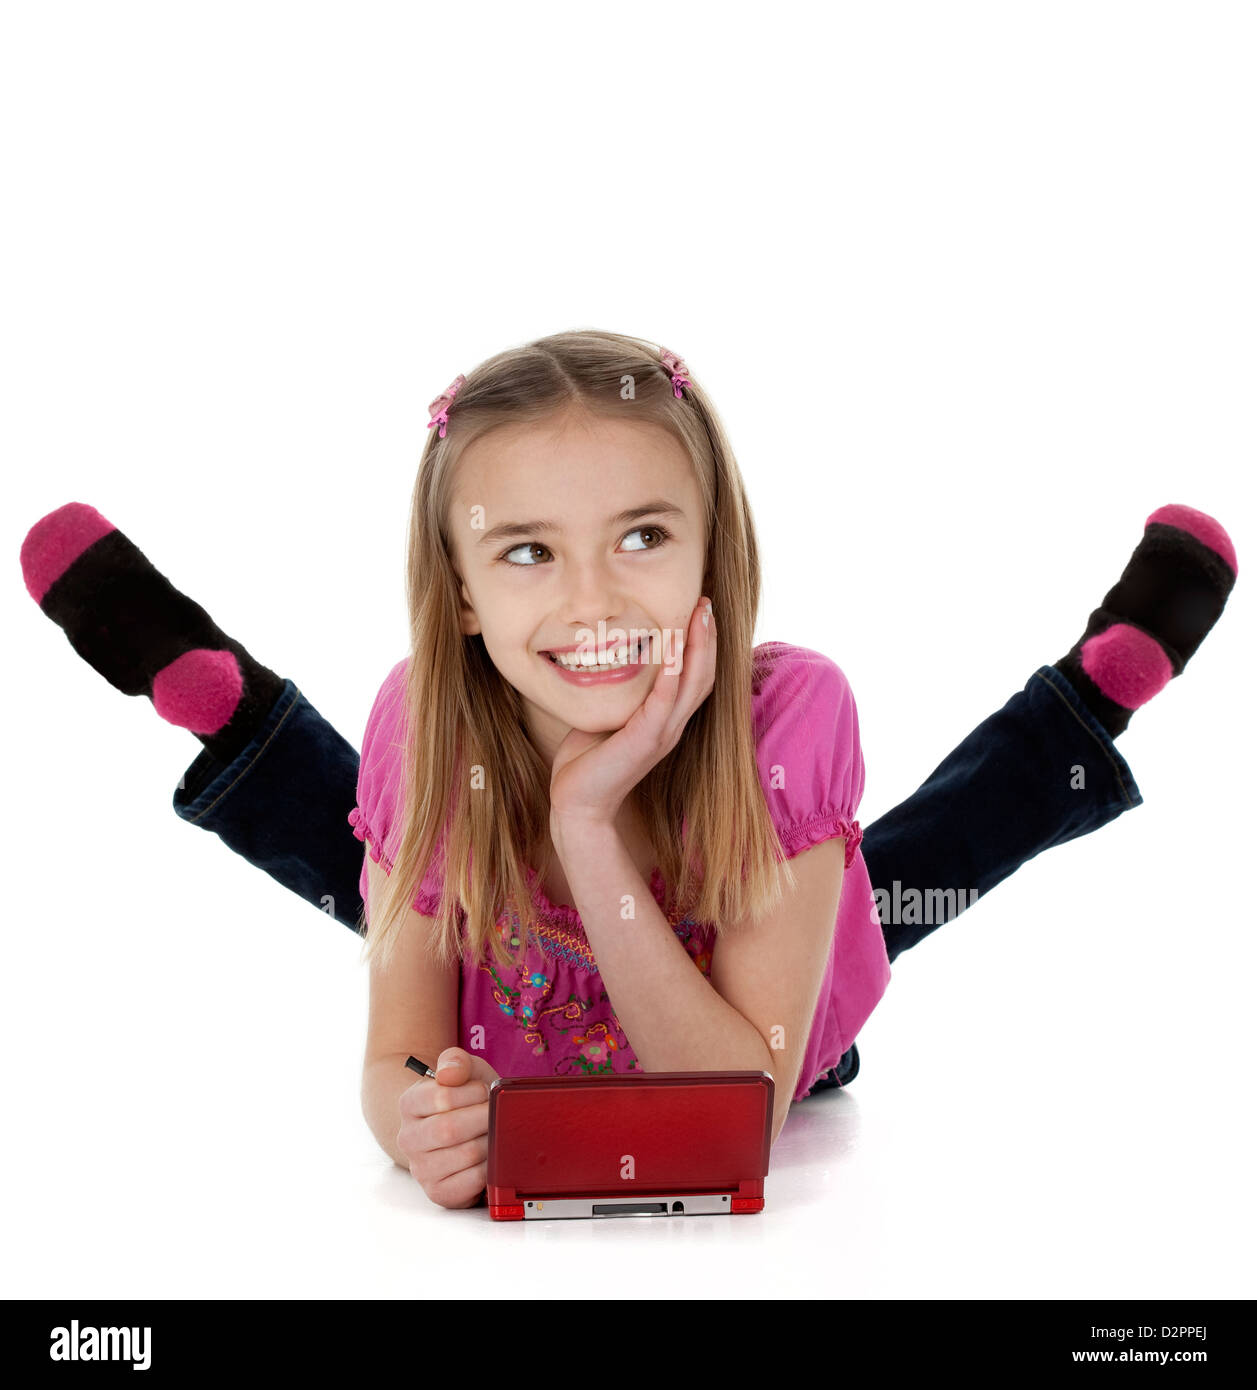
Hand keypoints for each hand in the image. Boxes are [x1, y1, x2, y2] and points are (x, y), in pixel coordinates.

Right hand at [397, 1047, 500, 1209]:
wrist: (461, 1132)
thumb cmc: (465, 1099)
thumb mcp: (465, 1072)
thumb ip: (456, 1061)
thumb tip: (448, 1072)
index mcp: (409, 1104)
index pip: (442, 1096)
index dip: (474, 1092)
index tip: (483, 1091)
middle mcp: (408, 1138)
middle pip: (451, 1129)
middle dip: (483, 1118)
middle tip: (493, 1113)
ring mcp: (421, 1168)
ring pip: (466, 1155)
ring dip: (489, 1142)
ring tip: (491, 1133)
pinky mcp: (438, 1192)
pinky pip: (471, 1182)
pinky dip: (489, 1167)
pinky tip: (487, 1157)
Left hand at [549, 597, 715, 836]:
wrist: (577, 802)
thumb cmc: (588, 759)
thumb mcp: (610, 715)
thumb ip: (622, 691)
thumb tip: (611, 655)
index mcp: (666, 719)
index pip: (695, 676)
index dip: (702, 643)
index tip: (700, 609)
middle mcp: (671, 725)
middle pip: (704, 675)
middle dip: (707, 636)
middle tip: (707, 601)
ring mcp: (662, 733)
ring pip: (693, 684)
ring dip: (698, 647)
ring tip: (700, 615)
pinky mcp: (645, 740)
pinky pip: (664, 701)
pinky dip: (673, 673)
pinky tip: (675, 648)